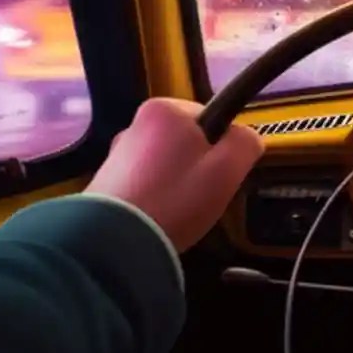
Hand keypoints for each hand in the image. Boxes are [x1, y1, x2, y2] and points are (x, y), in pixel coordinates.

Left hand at [86, 98, 262, 251]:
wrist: (115, 242)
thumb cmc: (176, 200)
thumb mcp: (228, 169)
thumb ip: (247, 143)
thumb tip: (247, 137)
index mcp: (166, 109)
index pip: (215, 118)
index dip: (225, 147)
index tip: (221, 173)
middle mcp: (137, 123)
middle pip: (190, 141)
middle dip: (200, 166)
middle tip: (203, 195)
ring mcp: (118, 152)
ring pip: (168, 163)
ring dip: (178, 184)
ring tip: (179, 211)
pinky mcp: (105, 179)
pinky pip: (147, 182)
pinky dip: (157, 197)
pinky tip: (160, 217)